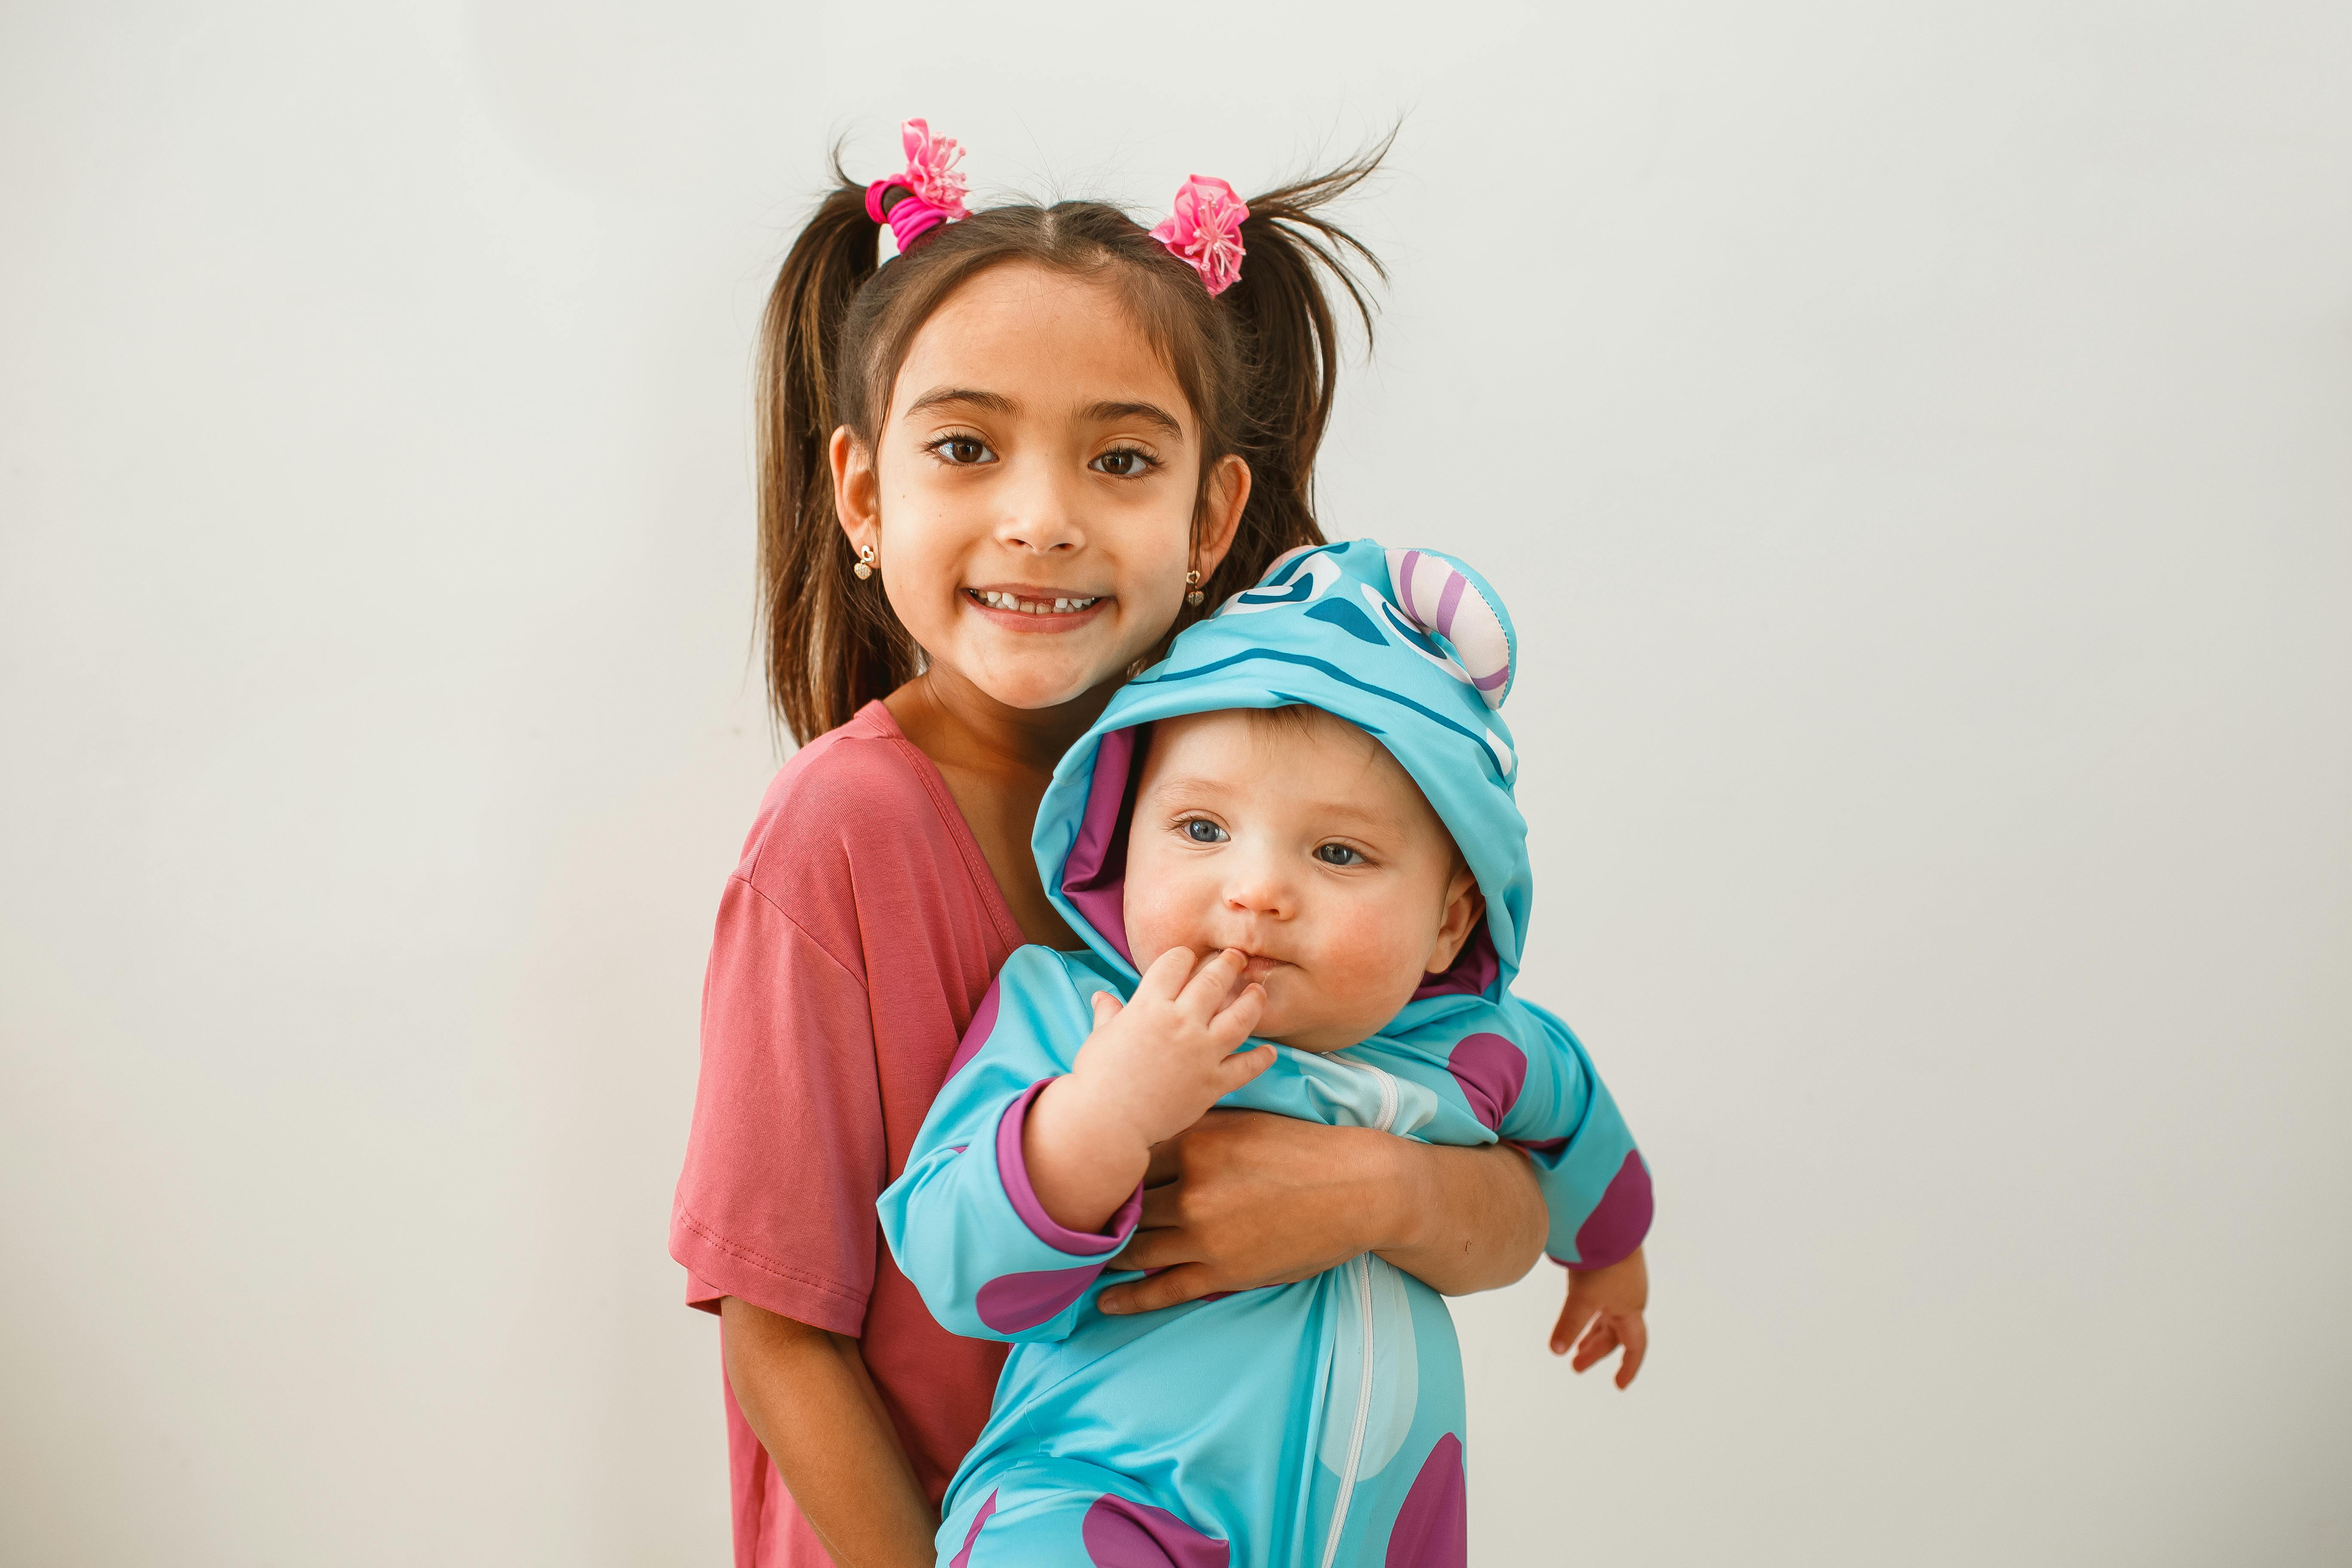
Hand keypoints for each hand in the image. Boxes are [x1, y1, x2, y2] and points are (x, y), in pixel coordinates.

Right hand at [1062, 947, 1272, 1148]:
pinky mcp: (1213, 1082)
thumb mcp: (1100, 1038)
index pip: (1175, 963)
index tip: (1189, 958)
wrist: (1108, 1123)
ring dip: (1253, 1000)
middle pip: (1214, 980)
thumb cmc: (1097, 1078)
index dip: (1183, 956)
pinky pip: (1246, 1067)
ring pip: (1240, 1016)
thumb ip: (1108, 1014)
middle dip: (1228, 963)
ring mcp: (1201, 1052)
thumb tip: (1102, 997)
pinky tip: (1270, 1052)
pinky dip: (1261, 1059)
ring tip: (1258, 991)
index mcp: (1149, 1006)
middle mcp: (1181, 1022)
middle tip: (1236, 957)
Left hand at [1098, 1109, 1398, 1313]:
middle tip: (1061, 1221)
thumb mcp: (1241, 1121)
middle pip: (1124, 1204)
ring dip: (1105, 1255)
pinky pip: (1162, 1291)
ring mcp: (1204, 1235)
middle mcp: (1192, 1189)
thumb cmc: (1299, 1149)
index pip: (1129, 1156)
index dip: (1102, 1167)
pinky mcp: (1221, 1272)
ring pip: (1135, 1248)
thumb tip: (1146, 1127)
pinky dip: (1128, 1299)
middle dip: (1093, 1213)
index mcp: (1195, 1142)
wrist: (1358, 1188)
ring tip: (1074, 1261)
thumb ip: (1192, 1125)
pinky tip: (1104, 1302)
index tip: (1076, 1171)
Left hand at [1549, 1247, 1648, 1388]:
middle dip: (1596, 1351)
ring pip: (1607, 1316)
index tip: (1618, 1385)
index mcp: (1630, 1309)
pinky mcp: (1607, 1266)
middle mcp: (1628, 1297)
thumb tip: (1556, 1351)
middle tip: (1575, 1366)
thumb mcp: (1583, 1298)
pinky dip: (1590, 1312)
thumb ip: (1570, 1324)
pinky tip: (1578, 1308)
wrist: (1609, 1218)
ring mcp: (1619, 1281)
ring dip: (1592, 1332)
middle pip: (1615, 1333)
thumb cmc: (1602, 1261)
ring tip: (1574, 1347)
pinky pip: (1601, 1299)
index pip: (1635, 1346)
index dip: (1628, 1367)